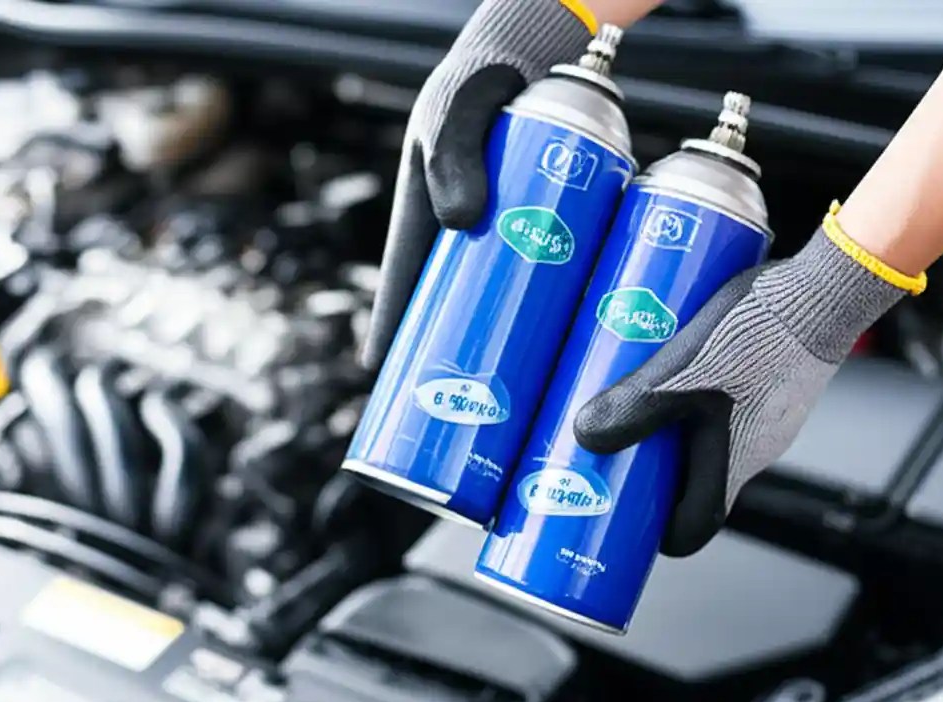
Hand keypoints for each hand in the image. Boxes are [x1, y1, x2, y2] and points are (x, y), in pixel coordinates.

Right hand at [359, 0, 593, 369]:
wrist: (530, 55)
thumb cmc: (479, 80)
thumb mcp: (456, 112)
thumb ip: (454, 157)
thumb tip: (464, 223)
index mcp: (420, 217)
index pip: (400, 286)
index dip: (391, 334)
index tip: (383, 379)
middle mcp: (456, 234)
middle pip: (446, 306)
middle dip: (444, 355)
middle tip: (453, 405)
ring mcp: (494, 234)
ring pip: (490, 300)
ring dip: (494, 341)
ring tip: (508, 393)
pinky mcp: (531, 227)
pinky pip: (532, 278)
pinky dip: (537, 310)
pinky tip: (559, 343)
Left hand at [574, 224, 910, 556]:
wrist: (820, 291)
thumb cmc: (756, 337)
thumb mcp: (677, 375)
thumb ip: (632, 408)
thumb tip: (585, 436)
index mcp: (733, 465)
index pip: (695, 526)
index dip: (658, 531)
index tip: (624, 517)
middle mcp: (757, 450)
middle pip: (696, 482)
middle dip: (651, 473)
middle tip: (612, 451)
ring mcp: (769, 417)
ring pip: (709, 441)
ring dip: (668, 432)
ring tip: (629, 405)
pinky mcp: (773, 384)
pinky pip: (726, 407)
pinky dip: (693, 401)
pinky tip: (668, 368)